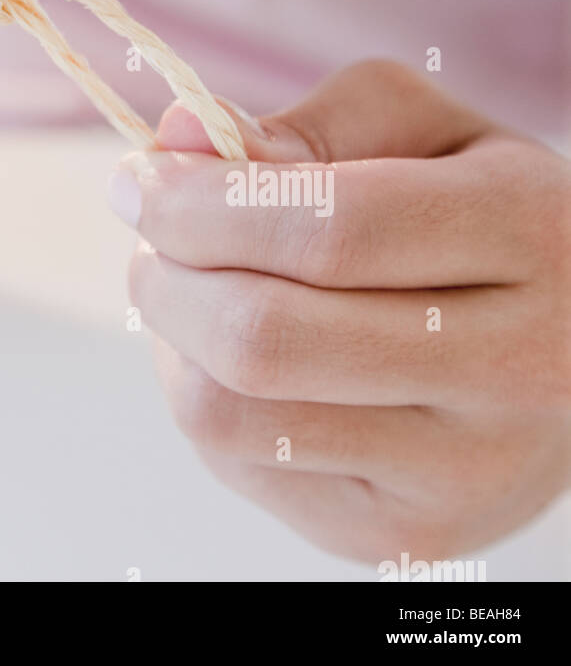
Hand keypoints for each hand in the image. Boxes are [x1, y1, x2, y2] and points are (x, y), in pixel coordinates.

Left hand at [108, 60, 570, 562]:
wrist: (569, 349)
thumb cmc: (469, 211)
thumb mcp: (418, 130)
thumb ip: (303, 128)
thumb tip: (177, 137)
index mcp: (522, 234)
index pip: (325, 230)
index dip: (200, 203)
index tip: (137, 178)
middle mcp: (511, 370)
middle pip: (263, 338)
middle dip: (166, 273)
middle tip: (149, 233)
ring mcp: (459, 474)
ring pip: (230, 415)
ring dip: (171, 338)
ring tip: (194, 290)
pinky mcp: (403, 538)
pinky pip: (238, 464)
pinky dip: (204, 395)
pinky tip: (241, 358)